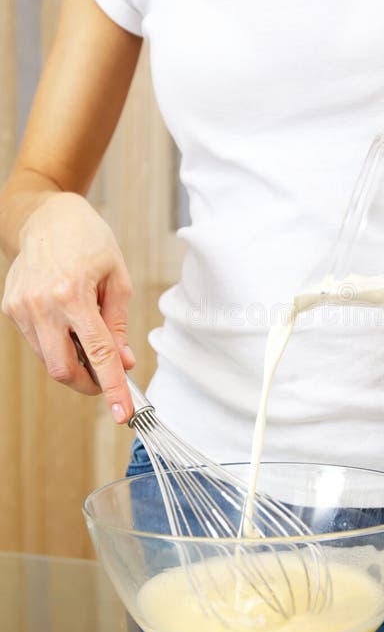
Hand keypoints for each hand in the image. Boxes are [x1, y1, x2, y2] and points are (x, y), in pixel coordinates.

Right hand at [1, 192, 134, 422]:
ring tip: (88, 337)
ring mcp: (21, 308)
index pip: (97, 353)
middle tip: (107, 377)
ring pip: (49, 360)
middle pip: (64, 369)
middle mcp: (41, 304)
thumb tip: (124, 363)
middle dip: (89, 384)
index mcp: (72, 293)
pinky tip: (68, 322)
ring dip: (74, 363)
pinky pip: (37, 343)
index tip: (124, 414)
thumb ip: (118, 324)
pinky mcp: (10, 308)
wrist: (45, 216)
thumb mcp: (116, 277)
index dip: (113, 388)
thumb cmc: (89, 242)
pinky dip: (58, 344)